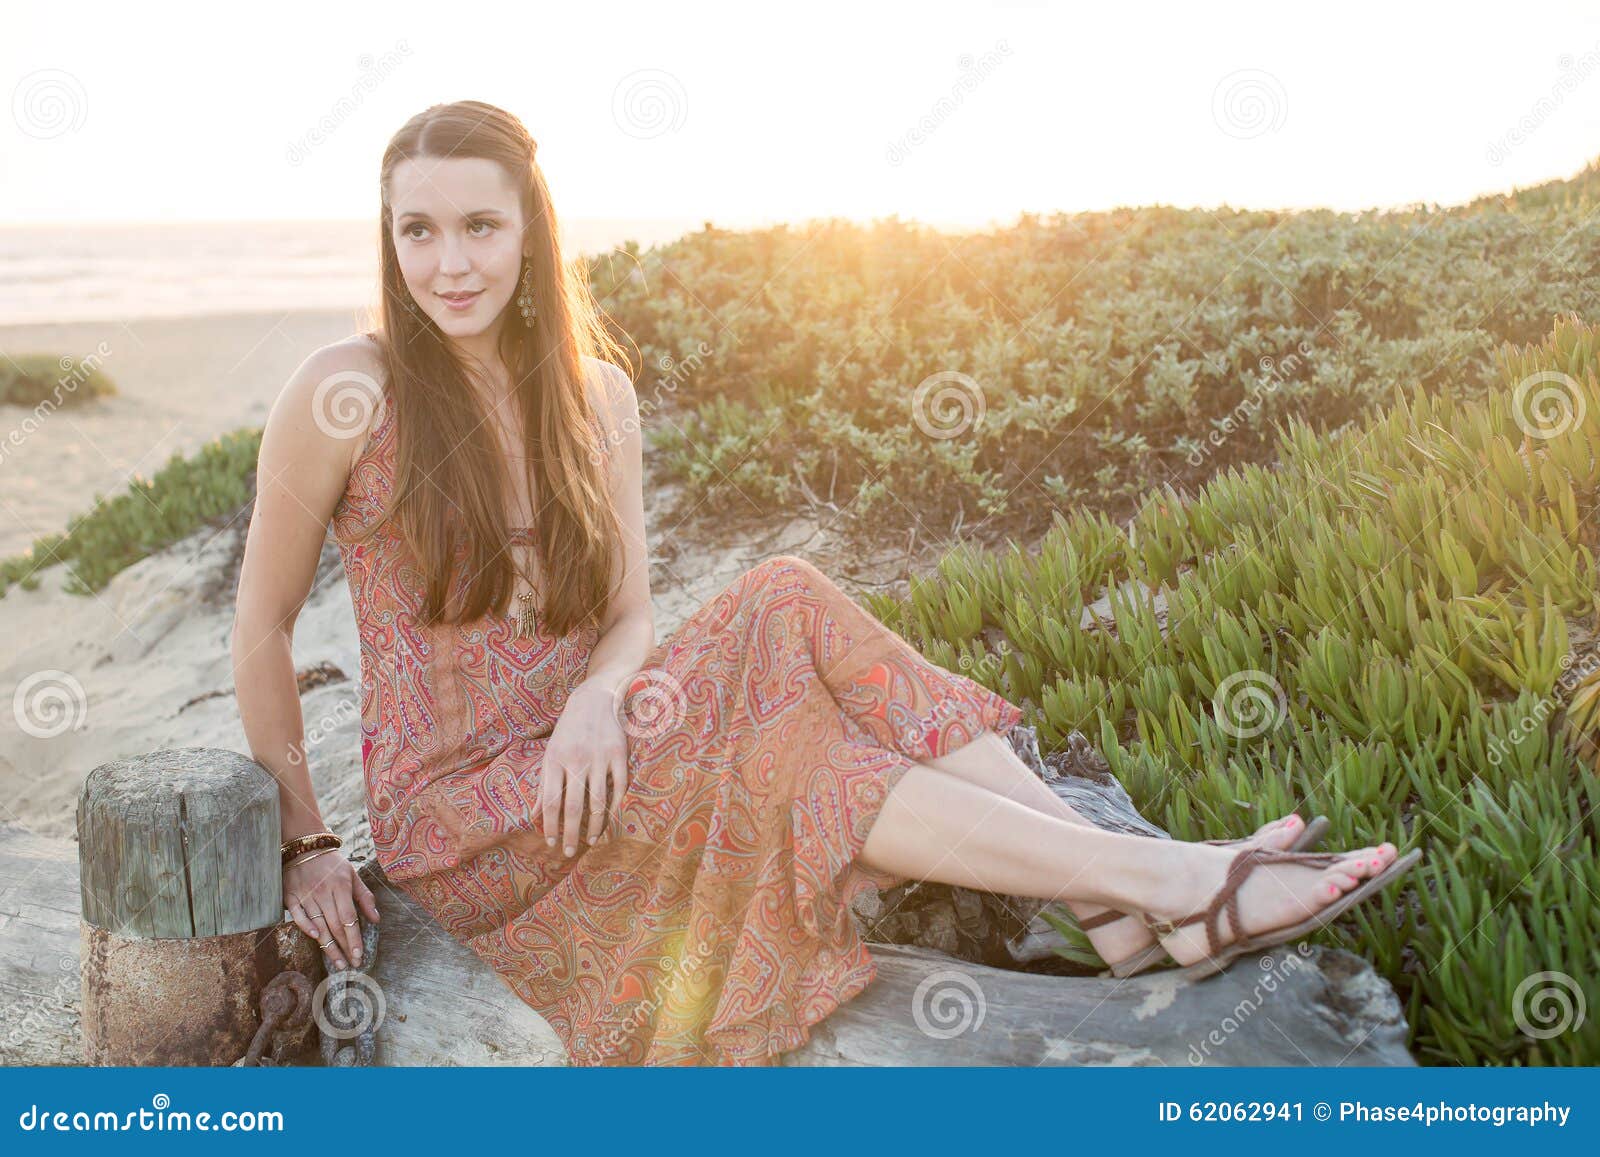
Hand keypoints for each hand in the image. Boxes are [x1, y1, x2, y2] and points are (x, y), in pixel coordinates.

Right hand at [285, 849, 379, 971]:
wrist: (305, 847)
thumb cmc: (332, 864)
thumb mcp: (352, 875)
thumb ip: (364, 897)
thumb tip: (376, 919)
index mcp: (340, 886)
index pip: (349, 917)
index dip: (354, 938)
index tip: (359, 955)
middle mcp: (323, 892)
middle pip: (335, 925)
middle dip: (343, 947)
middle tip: (350, 965)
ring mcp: (306, 895)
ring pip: (318, 925)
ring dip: (328, 946)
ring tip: (337, 963)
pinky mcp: (290, 897)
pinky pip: (297, 916)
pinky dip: (306, 927)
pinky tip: (316, 939)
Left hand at [539, 683, 629, 856]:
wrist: (594, 699)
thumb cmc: (568, 731)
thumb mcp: (550, 754)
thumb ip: (544, 785)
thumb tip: (535, 816)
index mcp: (555, 760)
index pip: (551, 802)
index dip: (550, 825)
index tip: (550, 842)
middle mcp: (577, 761)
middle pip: (573, 807)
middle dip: (570, 834)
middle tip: (568, 852)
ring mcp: (600, 758)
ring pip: (598, 802)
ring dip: (595, 826)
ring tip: (591, 842)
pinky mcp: (619, 755)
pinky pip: (619, 788)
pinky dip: (616, 806)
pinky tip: (611, 819)